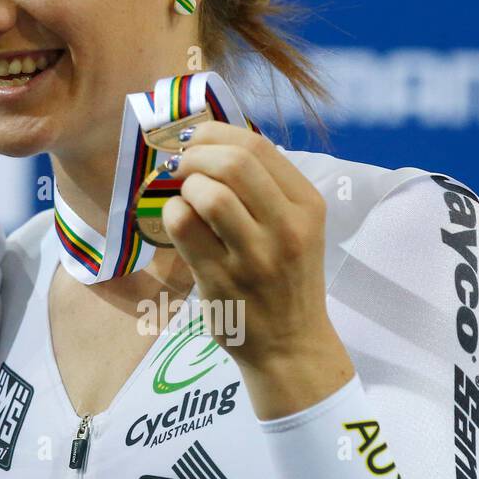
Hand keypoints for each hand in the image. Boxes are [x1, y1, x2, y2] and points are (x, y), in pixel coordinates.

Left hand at [160, 121, 354, 417]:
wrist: (292, 345)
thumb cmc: (285, 276)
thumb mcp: (293, 225)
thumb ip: (261, 184)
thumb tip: (205, 139)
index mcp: (307, 205)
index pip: (256, 145)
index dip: (213, 133)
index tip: (192, 140)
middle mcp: (287, 228)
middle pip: (233, 163)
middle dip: (194, 155)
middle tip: (180, 166)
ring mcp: (254, 257)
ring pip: (208, 195)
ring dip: (184, 187)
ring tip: (183, 197)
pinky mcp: (221, 280)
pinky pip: (183, 227)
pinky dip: (171, 213)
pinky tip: (179, 223)